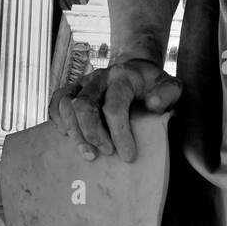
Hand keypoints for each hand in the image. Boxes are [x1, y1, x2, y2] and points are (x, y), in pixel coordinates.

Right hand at [48, 59, 181, 162]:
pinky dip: (57, 120)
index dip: (120, 134)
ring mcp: (83, 83)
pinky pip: (56, 102)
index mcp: (123, 77)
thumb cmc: (152, 85)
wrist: (135, 69)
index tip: (128, 156)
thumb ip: (168, 94)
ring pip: (67, 104)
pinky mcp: (72, 90)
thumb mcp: (170, 86)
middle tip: (106, 153)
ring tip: (89, 154)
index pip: (115, 106)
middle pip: (84, 105)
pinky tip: (67, 136)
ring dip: (74, 132)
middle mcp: (99, 78)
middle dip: (92, 134)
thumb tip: (153, 104)